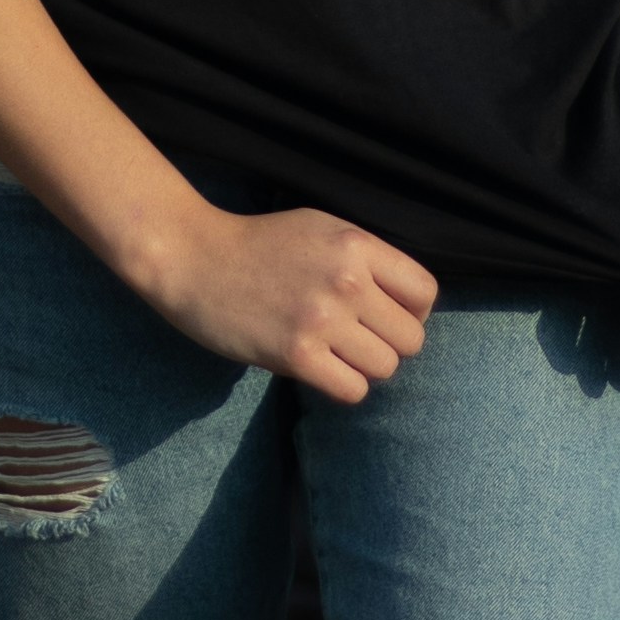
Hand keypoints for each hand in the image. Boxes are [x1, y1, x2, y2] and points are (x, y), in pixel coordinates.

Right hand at [134, 201, 436, 401]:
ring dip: (364, 367)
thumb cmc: (258, 244)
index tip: (387, 316)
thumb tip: (406, 303)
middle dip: (389, 344)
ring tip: (335, 353)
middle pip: (411, 339)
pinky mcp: (296, 354)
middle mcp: (347, 282)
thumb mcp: (320, 229)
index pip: (425, 293)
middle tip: (357, 339)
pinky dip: (341, 385)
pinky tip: (320, 369)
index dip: (413, 312)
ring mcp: (322, 319)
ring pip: (385, 368)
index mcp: (356, 245)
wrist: (194, 258)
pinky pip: (352, 390)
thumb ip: (365, 258)